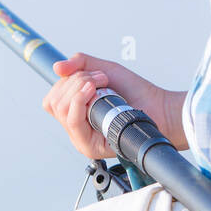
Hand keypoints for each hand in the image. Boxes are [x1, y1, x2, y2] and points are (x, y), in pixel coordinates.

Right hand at [42, 52, 186, 158]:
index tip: (92, 76)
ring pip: (61, 109)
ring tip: (102, 87)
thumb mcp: (104, 69)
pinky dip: (81, 100)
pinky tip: (95, 94)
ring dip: (80, 89)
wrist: (159, 108)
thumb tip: (57, 67)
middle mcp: (75, 128)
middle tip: (101, 80)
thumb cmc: (137, 93)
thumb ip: (80, 64)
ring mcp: (81, 138)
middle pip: (54, 102)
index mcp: (75, 113)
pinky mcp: (90, 146)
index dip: (67, 82)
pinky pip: (72, 121)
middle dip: (76, 82)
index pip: (52, 99)